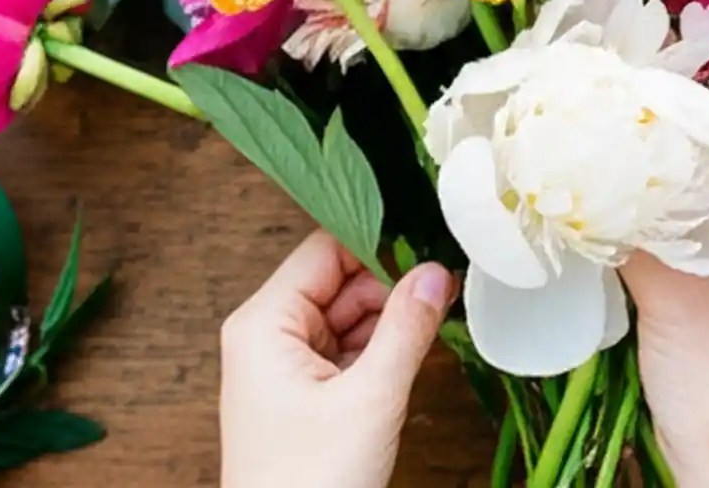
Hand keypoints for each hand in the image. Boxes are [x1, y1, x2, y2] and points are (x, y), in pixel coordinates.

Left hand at [220, 231, 455, 487]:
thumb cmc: (309, 484)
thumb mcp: (370, 398)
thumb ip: (407, 328)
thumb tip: (436, 272)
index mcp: (263, 323)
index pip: (324, 250)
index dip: (377, 245)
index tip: (430, 249)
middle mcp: (266, 335)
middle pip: (338, 281)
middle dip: (391, 287)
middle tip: (445, 293)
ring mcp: (283, 364)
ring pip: (348, 316)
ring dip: (390, 321)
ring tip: (434, 326)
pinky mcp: (303, 393)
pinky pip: (347, 350)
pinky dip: (380, 351)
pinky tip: (412, 355)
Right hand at [620, 126, 708, 487]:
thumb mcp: (677, 307)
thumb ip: (641, 234)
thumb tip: (595, 172)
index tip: (654, 87)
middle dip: (684, 140)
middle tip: (622, 112)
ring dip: (672, 181)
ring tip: (614, 150)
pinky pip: (706, 230)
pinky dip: (669, 217)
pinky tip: (625, 206)